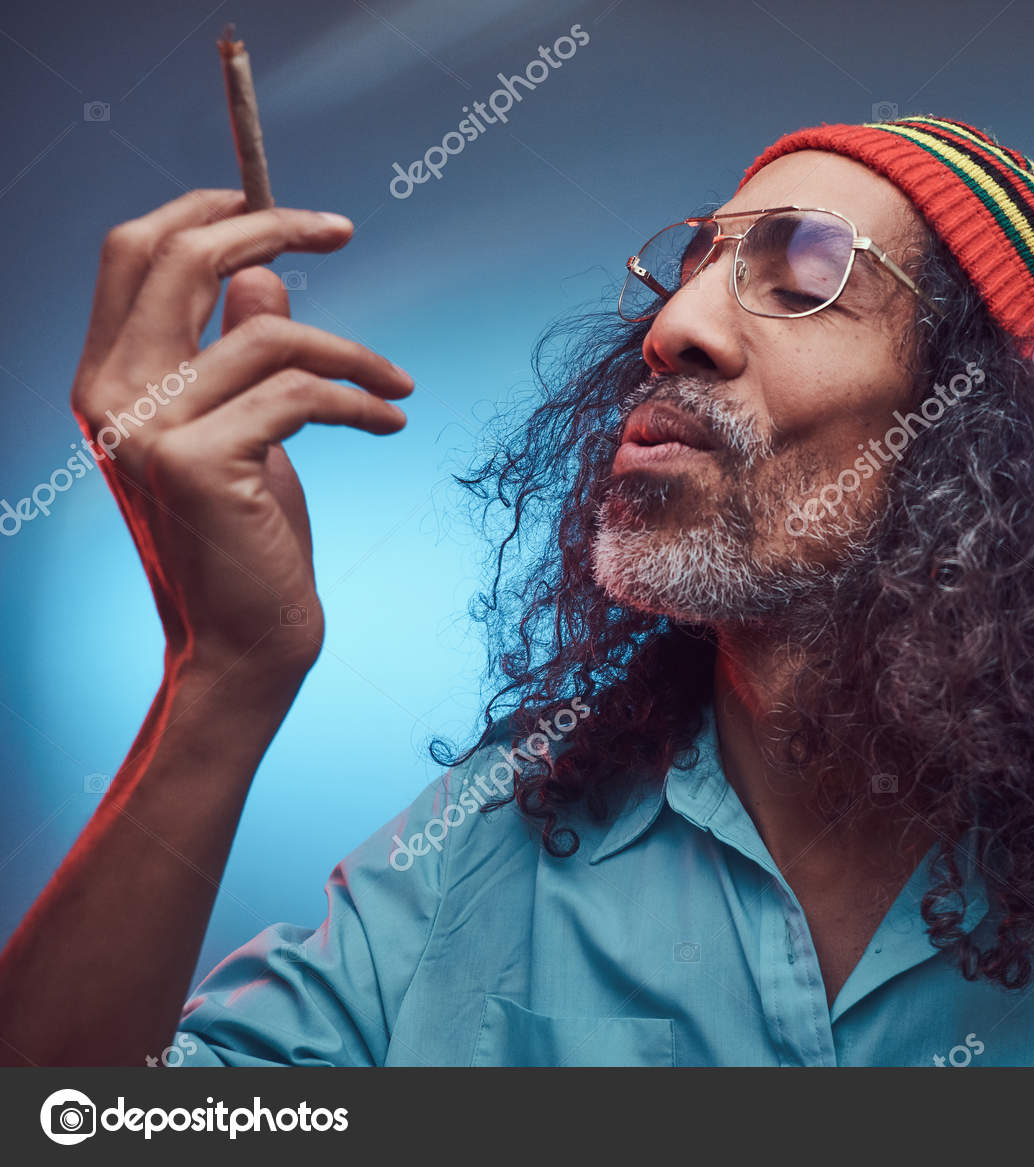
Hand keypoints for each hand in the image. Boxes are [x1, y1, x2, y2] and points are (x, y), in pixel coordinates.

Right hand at [69, 190, 413, 683]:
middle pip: (183, 258)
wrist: (247, 639)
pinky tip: (393, 421)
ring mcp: (147, 427)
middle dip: (271, 225)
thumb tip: (263, 269)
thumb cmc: (248, 535)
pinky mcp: (199, 460)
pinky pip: (303, 394)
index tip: (270, 202)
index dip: (200, 210)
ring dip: (353, 353)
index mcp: (106, 379)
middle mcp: (110, 395)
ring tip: (396, 385)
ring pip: (271, 333)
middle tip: (342, 228)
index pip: (132, 254)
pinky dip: (362, 400)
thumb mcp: (245, 427)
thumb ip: (239, 349)